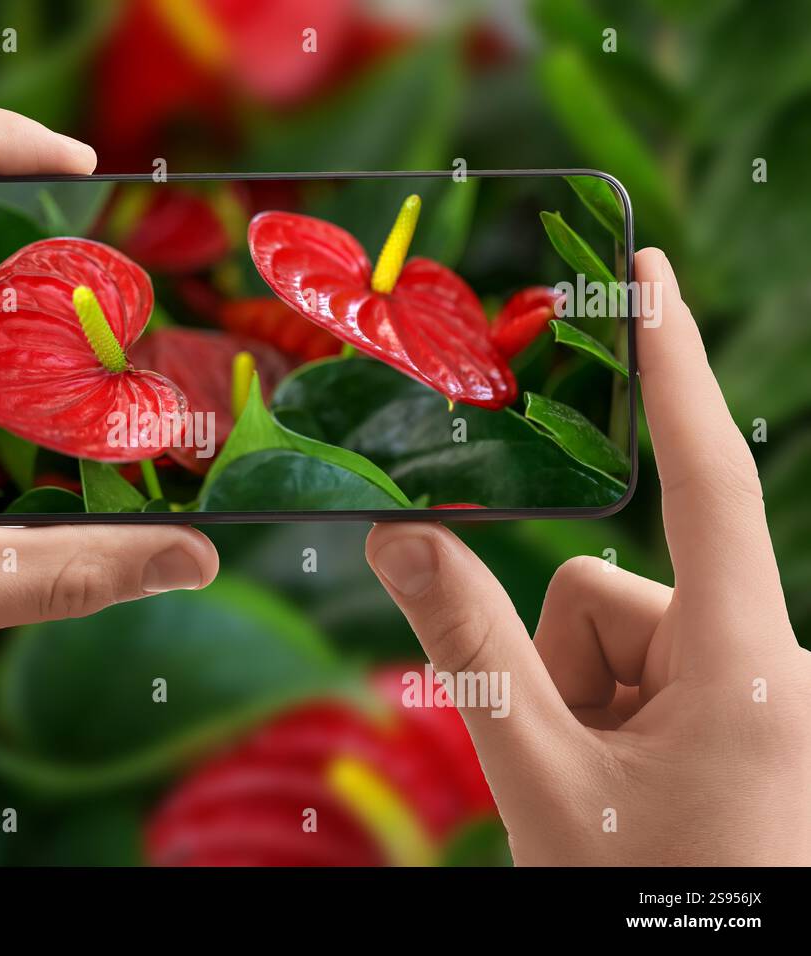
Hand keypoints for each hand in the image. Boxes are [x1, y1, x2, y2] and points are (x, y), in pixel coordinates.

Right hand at [365, 248, 810, 864]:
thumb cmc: (647, 899)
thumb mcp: (541, 777)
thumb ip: (466, 647)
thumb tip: (396, 537)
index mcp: (747, 663)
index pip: (704, 482)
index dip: (674, 364)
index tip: (649, 269)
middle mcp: (775, 661)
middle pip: (613, 590)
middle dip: (566, 662)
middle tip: (570, 767)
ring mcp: (765, 689)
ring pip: (625, 632)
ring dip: (587, 698)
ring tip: (602, 793)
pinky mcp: (754, 713)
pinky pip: (652, 668)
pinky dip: (614, 714)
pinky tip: (627, 793)